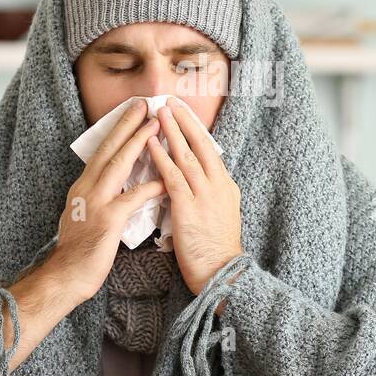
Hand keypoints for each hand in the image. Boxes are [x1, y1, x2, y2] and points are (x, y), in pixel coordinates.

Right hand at [49, 98, 166, 304]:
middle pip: (108, 149)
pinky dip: (149, 186)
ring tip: (155, 126)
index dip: (117, 131)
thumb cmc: (78, 250)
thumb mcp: (84, 215)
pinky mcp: (107, 220)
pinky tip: (164, 179)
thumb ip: (98, 197)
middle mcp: (86, 188)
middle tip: (144, 104)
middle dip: (127, 125)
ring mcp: (95, 202)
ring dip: (138, 143)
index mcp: (82, 186)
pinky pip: (131, 198)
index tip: (132, 112)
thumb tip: (113, 185)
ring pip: (118, 165)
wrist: (65, 276)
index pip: (102, 151)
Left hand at [147, 96, 243, 311]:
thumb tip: (195, 180)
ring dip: (171, 133)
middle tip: (169, 101)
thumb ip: (207, 194)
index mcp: (225, 186)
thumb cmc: (216, 250)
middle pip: (199, 146)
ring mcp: (205, 196)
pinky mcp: (189, 209)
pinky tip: (150, 145)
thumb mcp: (219, 215)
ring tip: (158, 113)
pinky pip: (172, 178)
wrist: (222, 274)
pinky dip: (161, 159)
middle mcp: (218, 185)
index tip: (182, 112)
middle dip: (183, 122)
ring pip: (186, 156)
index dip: (194, 129)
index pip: (208, 150)